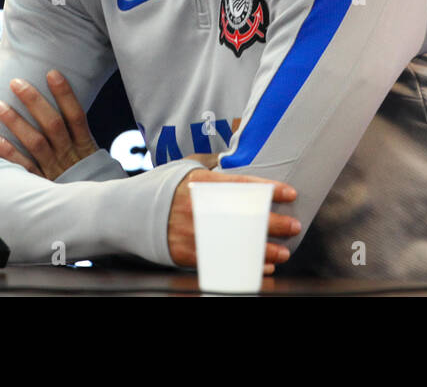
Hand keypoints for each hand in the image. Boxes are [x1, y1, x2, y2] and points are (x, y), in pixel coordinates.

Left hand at [0, 70, 99, 179]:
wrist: (90, 216)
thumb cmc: (89, 181)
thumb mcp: (91, 158)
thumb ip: (79, 137)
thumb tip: (66, 106)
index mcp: (84, 147)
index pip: (76, 116)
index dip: (65, 94)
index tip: (51, 73)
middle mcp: (69, 156)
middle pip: (52, 125)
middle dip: (34, 102)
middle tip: (16, 83)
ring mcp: (54, 171)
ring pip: (35, 143)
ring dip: (16, 123)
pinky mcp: (41, 185)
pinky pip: (23, 167)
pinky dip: (8, 152)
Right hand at [167, 169, 299, 275]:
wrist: (132, 211)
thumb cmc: (166, 187)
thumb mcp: (187, 169)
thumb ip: (212, 168)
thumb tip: (237, 160)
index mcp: (201, 183)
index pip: (242, 185)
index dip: (268, 190)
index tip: (290, 194)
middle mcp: (199, 207)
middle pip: (244, 216)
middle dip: (273, 222)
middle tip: (294, 226)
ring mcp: (193, 231)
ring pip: (237, 243)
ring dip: (264, 250)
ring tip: (284, 252)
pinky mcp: (187, 252)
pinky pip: (222, 260)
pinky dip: (244, 265)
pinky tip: (262, 266)